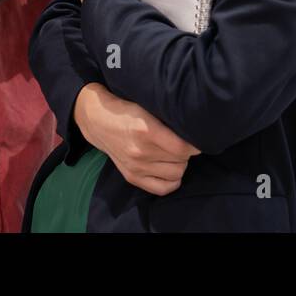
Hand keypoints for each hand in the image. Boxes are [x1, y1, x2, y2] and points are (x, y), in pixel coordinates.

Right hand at [73, 83, 198, 194]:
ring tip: (175, 154)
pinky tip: (171, 169)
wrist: (99, 122)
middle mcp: (141, 151)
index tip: (196, 137)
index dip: (194, 143)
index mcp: (146, 130)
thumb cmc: (128, 111)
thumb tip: (194, 129)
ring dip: (180, 164)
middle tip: (182, 143)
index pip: (183, 147)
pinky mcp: (132, 177)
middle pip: (181, 160)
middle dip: (187, 152)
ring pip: (176, 174)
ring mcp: (136, 167)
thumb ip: (167, 119)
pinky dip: (172, 181)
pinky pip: (163, 188)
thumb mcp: (147, 107)